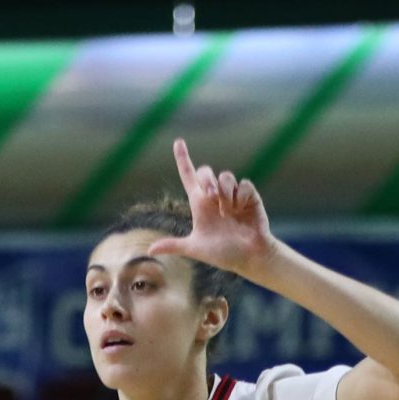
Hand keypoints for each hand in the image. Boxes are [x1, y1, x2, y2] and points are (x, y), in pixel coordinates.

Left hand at [149, 138, 274, 278]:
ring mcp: (233, 195)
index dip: (183, 159)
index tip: (178, 142)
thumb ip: (174, 245)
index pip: (188, 176)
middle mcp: (215, 196)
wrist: (249, 257)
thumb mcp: (196, 248)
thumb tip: (149, 250)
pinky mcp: (249, 196)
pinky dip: (239, 197)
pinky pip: (243, 184)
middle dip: (206, 179)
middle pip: (205, 171)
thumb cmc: (223, 254)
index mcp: (200, 205)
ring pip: (225, 176)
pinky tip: (240, 210)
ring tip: (227, 212)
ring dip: (224, 192)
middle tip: (210, 196)